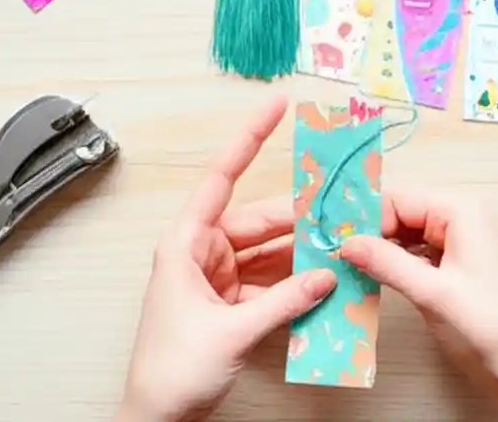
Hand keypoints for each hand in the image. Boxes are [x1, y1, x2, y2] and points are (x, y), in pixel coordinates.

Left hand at [117, 96, 336, 421]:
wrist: (157, 418)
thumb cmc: (168, 373)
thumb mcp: (232, 332)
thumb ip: (284, 301)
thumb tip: (323, 275)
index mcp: (185, 244)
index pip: (220, 178)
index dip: (249, 138)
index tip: (274, 106)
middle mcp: (200, 253)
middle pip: (259, 220)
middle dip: (300, 216)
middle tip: (339, 205)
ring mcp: (216, 277)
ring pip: (270, 251)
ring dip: (302, 251)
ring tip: (339, 244)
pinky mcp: (229, 302)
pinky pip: (270, 280)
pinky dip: (295, 281)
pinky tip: (322, 280)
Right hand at [340, 190, 497, 421]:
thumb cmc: (484, 327)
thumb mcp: (431, 293)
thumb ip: (388, 263)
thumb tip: (347, 243)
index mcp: (462, 211)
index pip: (400, 198)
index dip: (367, 218)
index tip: (337, 239)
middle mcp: (461, 215)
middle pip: (399, 211)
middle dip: (369, 231)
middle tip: (336, 252)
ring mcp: (456, 237)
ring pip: (402, 230)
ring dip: (377, 246)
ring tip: (345, 263)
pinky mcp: (450, 259)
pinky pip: (411, 248)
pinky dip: (390, 259)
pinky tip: (370, 273)